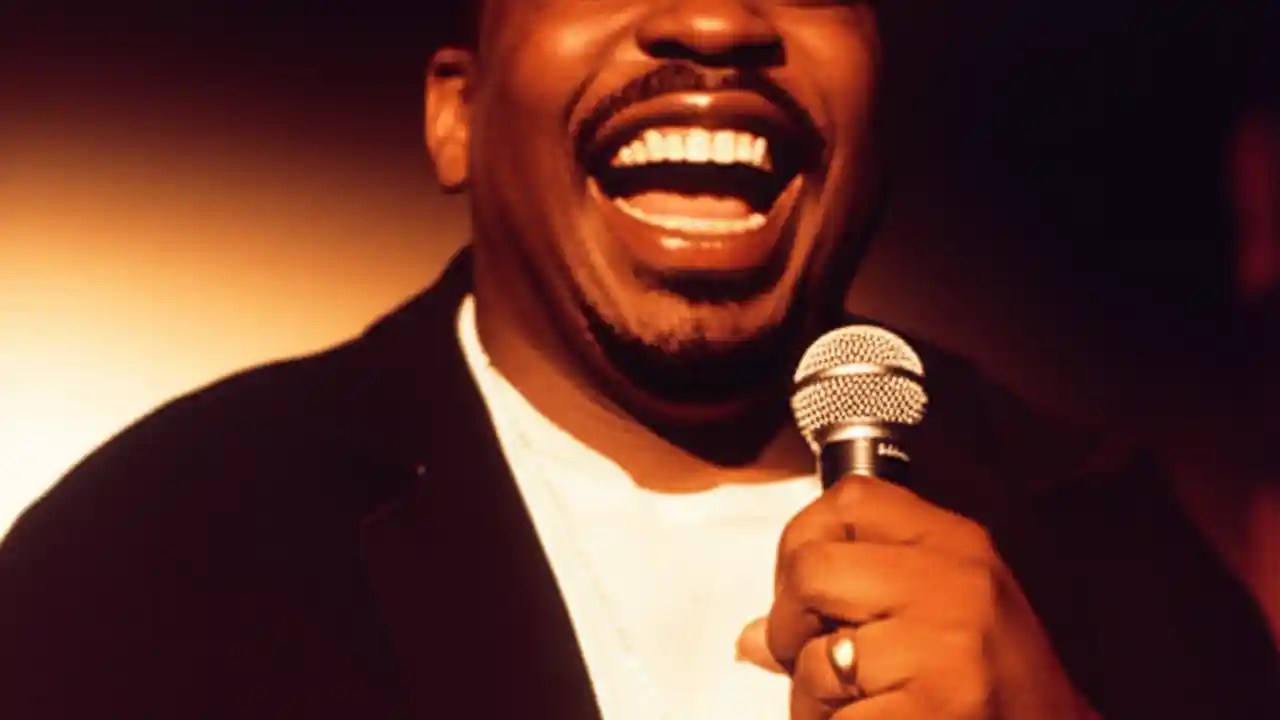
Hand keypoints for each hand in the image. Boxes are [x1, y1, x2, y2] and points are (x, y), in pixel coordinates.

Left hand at [764, 475, 1097, 719]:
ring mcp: (946, 648)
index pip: (850, 500)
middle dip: (789, 625)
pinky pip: (834, 718)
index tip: (806, 593)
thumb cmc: (994, 685)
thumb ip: (856, 600)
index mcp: (956, 543)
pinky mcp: (934, 708)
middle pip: (811, 570)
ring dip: (810, 699)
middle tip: (811, 660)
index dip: (803, 543)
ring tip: (853, 709)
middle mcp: (955, 582)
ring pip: (811, 657)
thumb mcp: (945, 612)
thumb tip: (751, 637)